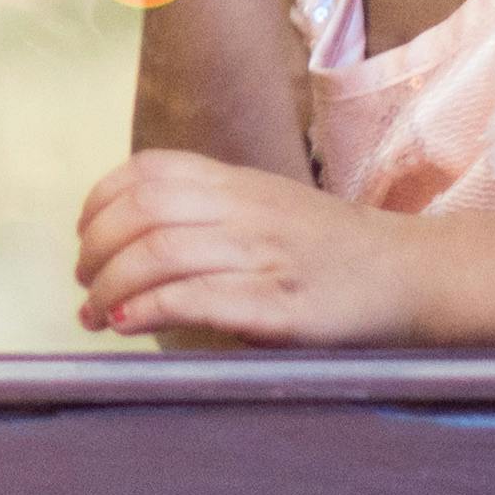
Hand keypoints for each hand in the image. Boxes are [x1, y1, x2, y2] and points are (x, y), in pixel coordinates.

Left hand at [73, 149, 420, 346]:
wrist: (410, 274)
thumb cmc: (330, 250)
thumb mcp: (267, 206)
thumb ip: (209, 209)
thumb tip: (131, 238)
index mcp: (240, 183)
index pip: (149, 171)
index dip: (101, 201)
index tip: (85, 236)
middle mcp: (247, 211)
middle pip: (144, 209)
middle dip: (96, 248)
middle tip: (84, 284)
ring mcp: (264, 257)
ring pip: (162, 251)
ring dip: (111, 285)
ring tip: (95, 314)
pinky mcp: (281, 307)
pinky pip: (199, 298)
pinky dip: (150, 308)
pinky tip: (128, 323)